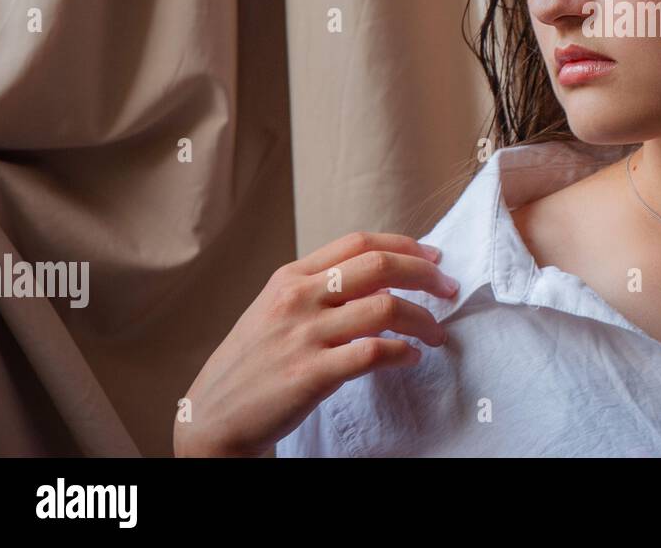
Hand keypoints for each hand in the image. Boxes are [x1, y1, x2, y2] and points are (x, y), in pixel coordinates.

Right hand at [173, 232, 458, 456]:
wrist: (211, 418)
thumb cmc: (251, 365)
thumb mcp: (276, 310)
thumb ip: (321, 290)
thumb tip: (382, 281)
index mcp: (291, 277)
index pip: (359, 242)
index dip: (404, 245)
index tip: (432, 255)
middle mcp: (298, 298)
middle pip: (380, 266)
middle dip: (425, 273)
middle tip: (449, 288)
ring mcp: (305, 335)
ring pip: (387, 308)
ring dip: (424, 319)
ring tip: (437, 333)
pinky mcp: (312, 374)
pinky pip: (375, 353)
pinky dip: (404, 353)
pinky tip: (412, 358)